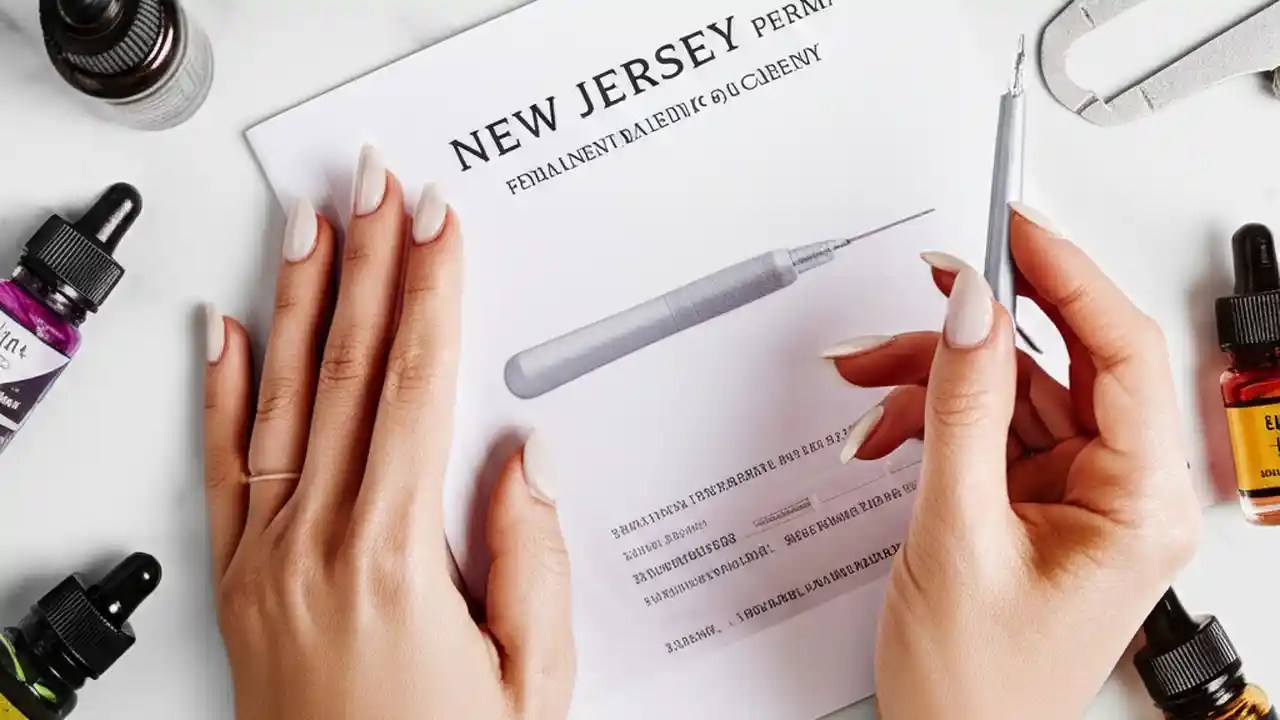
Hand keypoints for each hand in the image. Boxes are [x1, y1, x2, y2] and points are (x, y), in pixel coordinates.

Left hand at [202, 146, 574, 719]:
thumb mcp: (530, 682)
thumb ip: (533, 563)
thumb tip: (523, 462)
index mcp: (396, 556)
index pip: (415, 387)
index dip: (429, 293)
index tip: (436, 226)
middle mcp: (316, 541)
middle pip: (345, 368)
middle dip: (366, 261)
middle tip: (375, 187)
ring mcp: (265, 555)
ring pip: (279, 395)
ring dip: (296, 297)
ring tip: (307, 224)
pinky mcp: (236, 577)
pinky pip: (221, 463)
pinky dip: (220, 388)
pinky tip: (225, 331)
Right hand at [828, 209, 1200, 718]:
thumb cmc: (975, 685)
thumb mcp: (958, 534)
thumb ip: (962, 410)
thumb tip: (971, 308)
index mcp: (1140, 505)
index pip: (1123, 352)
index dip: (1069, 276)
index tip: (1014, 227)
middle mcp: (1122, 491)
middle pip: (1062, 361)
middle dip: (979, 329)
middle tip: (930, 287)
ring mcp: (1076, 492)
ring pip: (1014, 386)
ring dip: (937, 376)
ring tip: (872, 378)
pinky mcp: (1033, 496)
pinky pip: (988, 424)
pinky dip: (932, 414)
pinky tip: (888, 426)